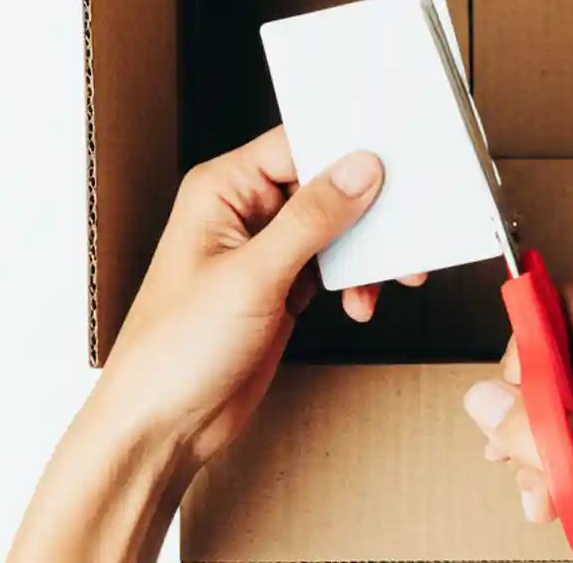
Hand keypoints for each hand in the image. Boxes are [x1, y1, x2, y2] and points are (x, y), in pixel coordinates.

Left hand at [98, 126, 422, 462]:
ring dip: (366, 253)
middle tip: (409, 228)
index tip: (396, 165)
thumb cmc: (177, 348)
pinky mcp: (281, 288)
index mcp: (222, 190)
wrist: (164, 425)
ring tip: (393, 277)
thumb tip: (359, 168)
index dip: (346, 152)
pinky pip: (333, 267)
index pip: (296, 147)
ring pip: (335, 229)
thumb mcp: (254, 276)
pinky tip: (360, 305)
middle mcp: (244, 213)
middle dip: (368, 209)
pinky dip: (355, 282)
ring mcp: (264, 252)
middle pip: (323, 186)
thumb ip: (311, 219)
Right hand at [463, 287, 572, 561]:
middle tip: (518, 456)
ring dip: (545, 449)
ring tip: (547, 495)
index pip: (559, 302)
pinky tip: (568, 502)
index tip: (509, 386)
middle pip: (555, 361)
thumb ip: (529, 427)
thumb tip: (484, 397)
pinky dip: (571, 465)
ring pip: (569, 404)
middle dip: (527, 412)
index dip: (524, 339)